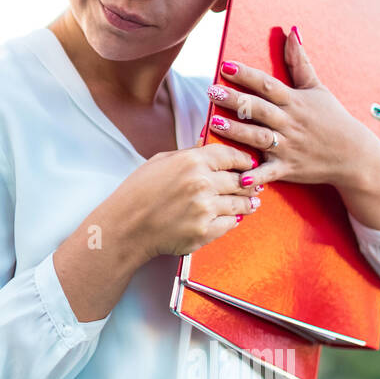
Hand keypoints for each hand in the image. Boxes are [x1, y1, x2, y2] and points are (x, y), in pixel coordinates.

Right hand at [109, 143, 260, 261]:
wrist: (126, 227)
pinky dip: (233, 220)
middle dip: (249, 183)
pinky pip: (231, 224)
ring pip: (240, 203)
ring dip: (247, 203)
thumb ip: (188, 153)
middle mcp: (202, 183)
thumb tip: (208, 146)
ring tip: (250, 203)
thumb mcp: (160, 161)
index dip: (244, 159)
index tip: (249, 164)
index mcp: (192, 162)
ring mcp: (205, 209)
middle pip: (240, 181)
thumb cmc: (137, 193)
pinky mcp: (205, 231)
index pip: (231, 156)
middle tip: (253, 185)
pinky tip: (234, 217)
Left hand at [204, 24, 379, 190]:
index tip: (226, 66)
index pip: (267, 84)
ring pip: (259, 137)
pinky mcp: (288, 168)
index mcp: (294, 101)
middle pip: (259, 108)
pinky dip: (256, 175)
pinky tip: (240, 177)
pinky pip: (270, 172)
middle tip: (211, 91)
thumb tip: (292, 31)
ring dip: (237, 131)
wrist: (354, 155)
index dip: (247, 75)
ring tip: (214, 123)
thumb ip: (300, 62)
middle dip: (235, 100)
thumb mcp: (318, 87)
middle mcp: (289, 123)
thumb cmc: (333, 119)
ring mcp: (288, 146)